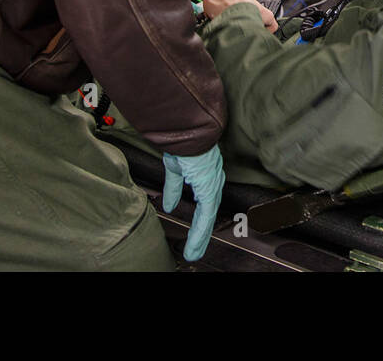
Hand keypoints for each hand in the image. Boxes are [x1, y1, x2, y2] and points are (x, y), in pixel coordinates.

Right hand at [161, 146, 225, 261]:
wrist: (184, 129)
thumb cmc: (181, 140)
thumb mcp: (174, 168)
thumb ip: (173, 187)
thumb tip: (169, 204)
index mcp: (206, 174)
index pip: (204, 202)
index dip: (199, 219)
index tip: (195, 233)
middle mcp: (213, 181)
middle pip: (208, 213)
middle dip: (202, 232)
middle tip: (195, 250)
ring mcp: (213, 185)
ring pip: (209, 218)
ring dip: (201, 237)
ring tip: (194, 253)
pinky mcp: (209, 189)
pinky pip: (206, 216)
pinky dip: (200, 233)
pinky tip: (195, 245)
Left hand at [203, 0, 278, 31]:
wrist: (237, 19)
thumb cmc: (248, 14)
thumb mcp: (266, 15)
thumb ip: (271, 21)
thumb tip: (272, 28)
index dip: (236, 3)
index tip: (237, 10)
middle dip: (226, 6)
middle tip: (231, 15)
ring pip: (215, 1)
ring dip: (218, 9)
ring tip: (224, 17)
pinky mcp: (207, 0)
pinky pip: (207, 6)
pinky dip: (210, 13)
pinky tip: (217, 17)